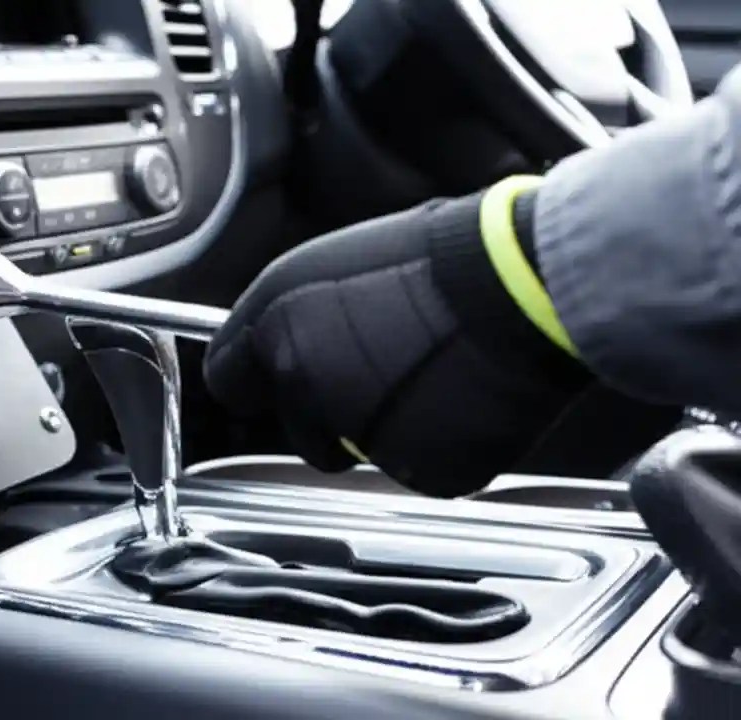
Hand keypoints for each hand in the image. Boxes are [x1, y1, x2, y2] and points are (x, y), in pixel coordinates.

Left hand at [204, 191, 589, 496]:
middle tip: (388, 368)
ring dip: (387, 426)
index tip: (281, 377)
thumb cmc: (440, 256)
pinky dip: (439, 446)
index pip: (227, 380)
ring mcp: (358, 430)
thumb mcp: (333, 263)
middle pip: (299, 428)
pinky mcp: (417, 468)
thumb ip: (290, 317)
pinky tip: (462, 398)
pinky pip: (417, 468)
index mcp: (276, 323)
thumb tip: (278, 344)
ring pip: (359, 450)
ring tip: (434, 373)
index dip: (258, 380)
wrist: (520, 282)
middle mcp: (304, 382)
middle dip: (331, 411)